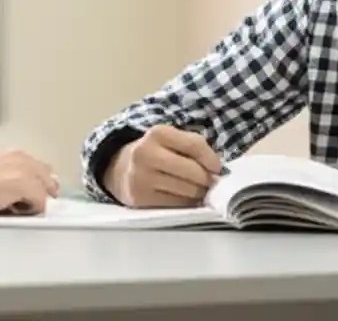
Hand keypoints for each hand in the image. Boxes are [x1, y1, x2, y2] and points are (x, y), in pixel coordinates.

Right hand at [0, 150, 58, 217]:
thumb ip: (12, 177)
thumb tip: (30, 194)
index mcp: (15, 155)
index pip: (44, 172)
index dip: (38, 188)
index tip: (28, 200)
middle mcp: (22, 158)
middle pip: (50, 183)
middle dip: (39, 196)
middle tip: (18, 207)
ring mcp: (24, 170)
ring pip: (46, 195)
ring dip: (31, 205)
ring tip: (8, 208)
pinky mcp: (23, 184)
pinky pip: (40, 205)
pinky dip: (27, 213)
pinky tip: (6, 210)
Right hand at [103, 125, 222, 207]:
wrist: (120, 169)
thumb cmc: (155, 153)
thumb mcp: (170, 140)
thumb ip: (194, 147)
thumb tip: (217, 171)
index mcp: (157, 133)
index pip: (194, 145)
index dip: (211, 159)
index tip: (217, 168)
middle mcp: (146, 153)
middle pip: (193, 171)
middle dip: (206, 179)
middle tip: (209, 182)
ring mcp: (141, 177)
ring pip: (187, 190)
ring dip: (198, 192)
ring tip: (196, 189)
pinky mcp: (140, 199)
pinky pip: (177, 204)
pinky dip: (186, 202)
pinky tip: (183, 196)